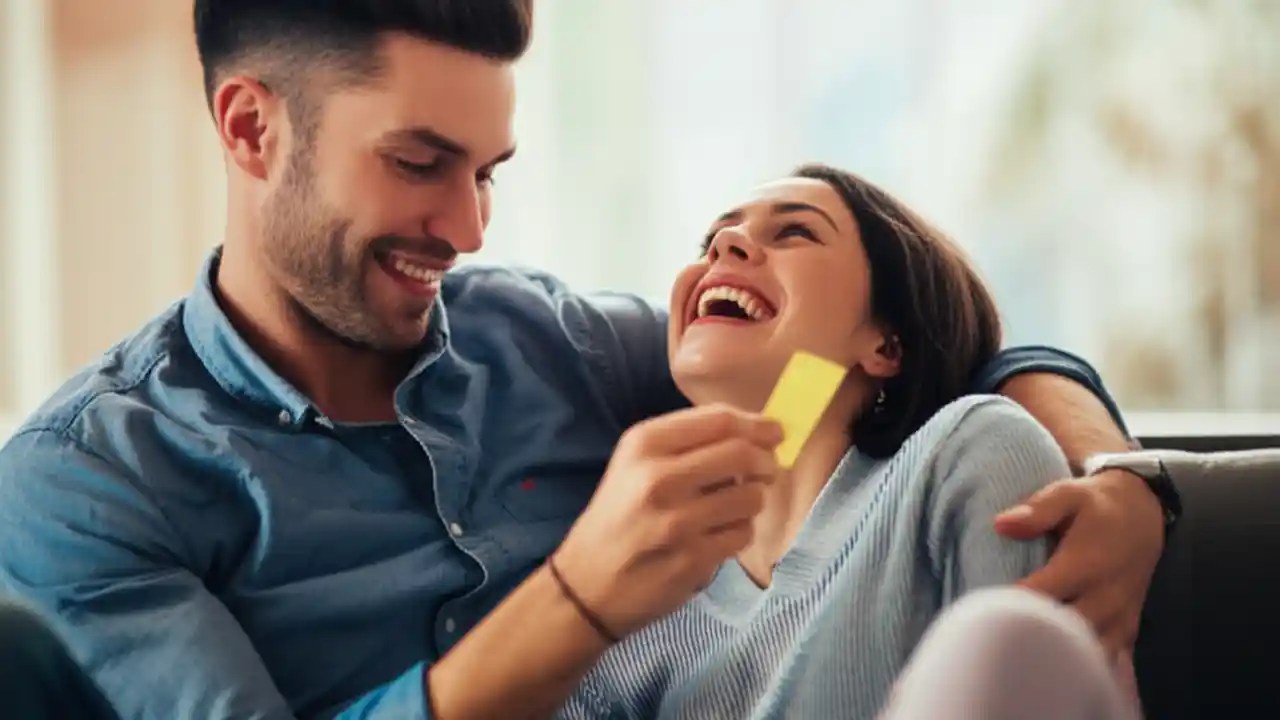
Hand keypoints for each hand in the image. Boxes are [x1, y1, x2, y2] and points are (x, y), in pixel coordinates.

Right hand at [554, 404, 782, 637]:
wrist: (587, 584)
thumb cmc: (618, 516)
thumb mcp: (634, 464)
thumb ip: (687, 443)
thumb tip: (756, 433)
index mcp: (643, 445)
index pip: (718, 420)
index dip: (756, 424)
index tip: (773, 432)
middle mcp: (658, 478)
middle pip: (741, 453)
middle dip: (765, 461)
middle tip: (766, 469)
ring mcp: (677, 522)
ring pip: (751, 496)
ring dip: (754, 499)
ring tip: (735, 506)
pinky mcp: (693, 559)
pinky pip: (743, 534)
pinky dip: (741, 532)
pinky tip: (720, 535)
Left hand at [994, 469, 1164, 655]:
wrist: (1144, 513)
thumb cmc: (1094, 504)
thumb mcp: (1068, 493)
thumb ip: (1037, 509)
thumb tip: (1001, 524)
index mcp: (1086, 565)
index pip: (1041, 596)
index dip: (1011, 608)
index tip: (983, 615)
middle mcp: (1106, 597)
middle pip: (1064, 634)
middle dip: (1029, 640)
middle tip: (995, 641)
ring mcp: (1119, 619)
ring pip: (1087, 655)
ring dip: (1054, 658)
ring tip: (1019, 657)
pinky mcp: (1127, 630)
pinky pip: (1105, 661)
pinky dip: (1079, 668)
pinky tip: (1051, 669)